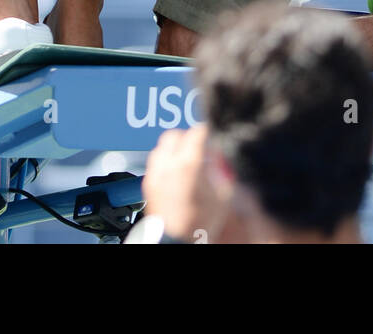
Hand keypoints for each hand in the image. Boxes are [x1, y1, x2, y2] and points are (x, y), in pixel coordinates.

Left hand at [141, 124, 219, 241]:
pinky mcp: (148, 183)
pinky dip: (164, 159)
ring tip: (185, 157)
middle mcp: (168, 164)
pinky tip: (173, 170)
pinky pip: (154, 160)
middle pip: (175, 134)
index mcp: (189, 165)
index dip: (206, 131)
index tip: (210, 134)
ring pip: (162, 145)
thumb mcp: (223, 197)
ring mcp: (156, 173)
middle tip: (198, 145)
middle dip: (187, 136)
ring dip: (174, 146)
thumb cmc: (199, 225)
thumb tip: (222, 157)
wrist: (176, 241)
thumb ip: (224, 172)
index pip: (196, 133)